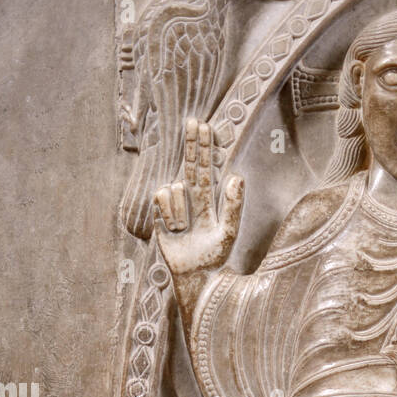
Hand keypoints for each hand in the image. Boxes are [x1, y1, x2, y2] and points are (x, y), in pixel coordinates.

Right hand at [154, 120, 243, 277]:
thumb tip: (237, 176)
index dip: (204, 148)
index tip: (202, 126)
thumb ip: (233, 206)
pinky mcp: (159, 213)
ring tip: (185, 229)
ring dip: (180, 209)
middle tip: (193, 121)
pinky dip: (169, 213)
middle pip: (190, 164)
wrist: (194, 276)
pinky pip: (162, 197)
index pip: (206, 168)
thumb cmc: (214, 258)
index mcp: (208, 200)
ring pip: (175, 186)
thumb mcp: (228, 233)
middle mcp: (191, 198)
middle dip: (192, 143)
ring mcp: (174, 204)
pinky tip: (174, 229)